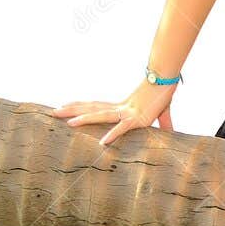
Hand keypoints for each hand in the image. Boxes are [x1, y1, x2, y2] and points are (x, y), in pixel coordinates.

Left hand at [49, 78, 175, 151]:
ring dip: (85, 119)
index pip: (94, 105)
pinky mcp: (138, 119)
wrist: (168, 82)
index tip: (63, 106)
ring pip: (101, 116)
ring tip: (68, 123)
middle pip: (91, 108)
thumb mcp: (160, 114)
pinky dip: (113, 134)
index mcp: (120, 107)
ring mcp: (127, 113)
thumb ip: (164, 123)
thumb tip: (171, 132)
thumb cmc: (162, 95)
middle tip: (53, 112)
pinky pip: (123, 128)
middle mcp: (119, 108)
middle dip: (71, 110)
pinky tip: (103, 143)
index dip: (78, 106)